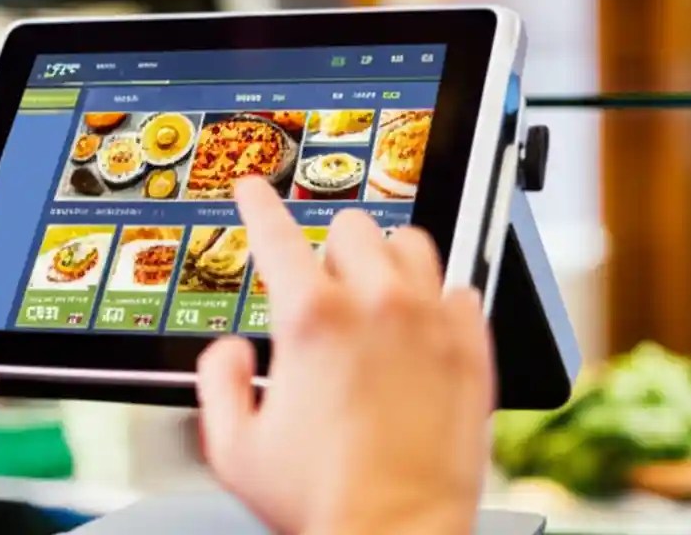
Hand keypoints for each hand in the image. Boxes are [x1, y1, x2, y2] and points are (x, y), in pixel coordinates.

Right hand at [196, 177, 493, 534]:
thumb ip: (218, 381)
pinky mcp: (472, 349)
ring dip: (386, 260)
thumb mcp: (234, 448)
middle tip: (324, 284)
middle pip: (351, 226)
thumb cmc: (324, 502)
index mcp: (312, 320)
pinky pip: (460, 288)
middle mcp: (376, 306)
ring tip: (375, 293)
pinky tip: (421, 326)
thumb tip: (229, 351)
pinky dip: (437, 299)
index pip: (276, 232)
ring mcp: (431, 323)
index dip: (257, 203)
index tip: (254, 188)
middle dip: (329, 247)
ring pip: (411, 243)